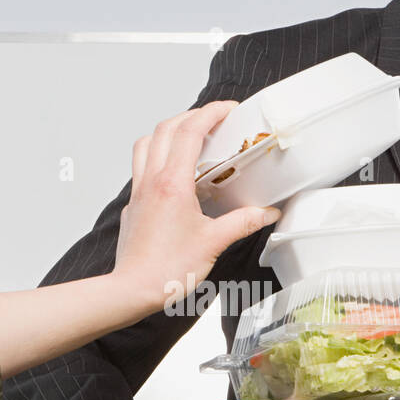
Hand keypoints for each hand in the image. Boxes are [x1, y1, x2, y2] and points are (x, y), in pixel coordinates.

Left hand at [112, 100, 279, 312]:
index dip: (211, 113)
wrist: (133, 290)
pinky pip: (141, 167)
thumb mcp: (214, 243)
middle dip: (191, 116)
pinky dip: (156, 156)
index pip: (190, 131)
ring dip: (167, 132)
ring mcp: (138, 192)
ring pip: (146, 144)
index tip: (228, 109)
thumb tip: (266, 213)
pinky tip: (173, 172)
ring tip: (189, 137)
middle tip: (213, 120)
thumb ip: (243, 222)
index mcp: (173, 184)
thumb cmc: (166, 270)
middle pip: (166, 129)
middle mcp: (151, 182)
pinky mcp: (133, 206)